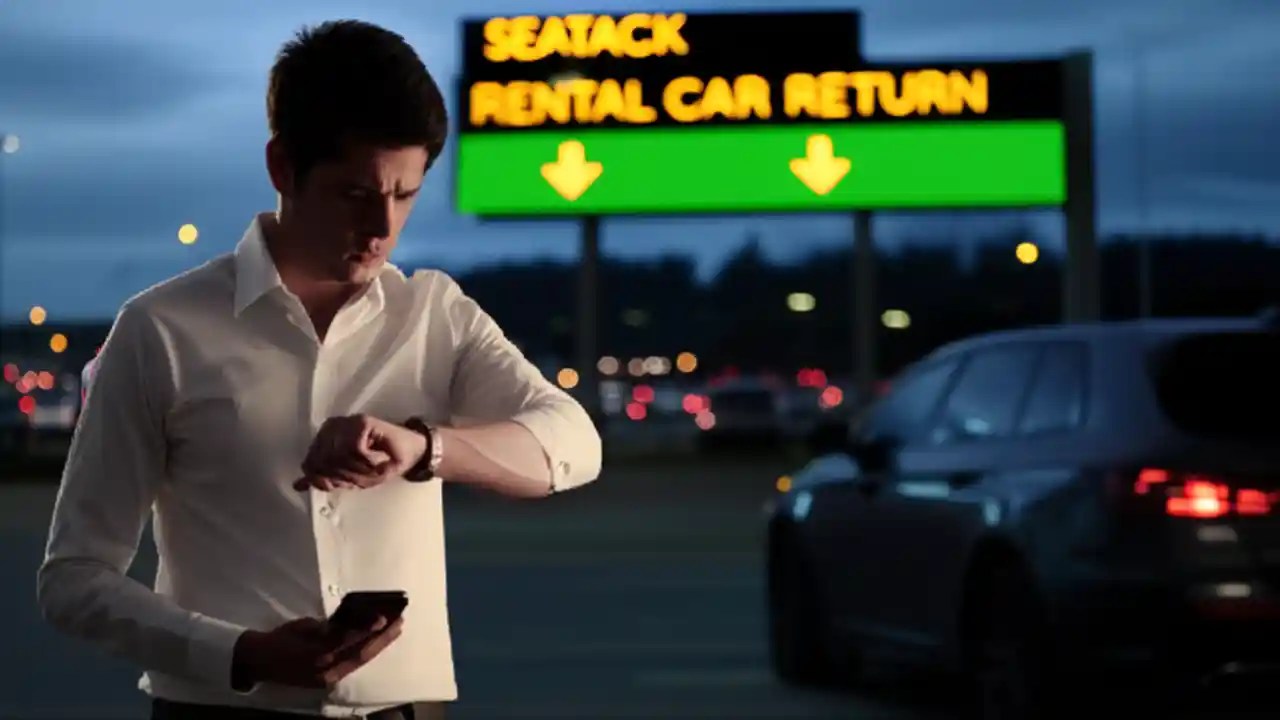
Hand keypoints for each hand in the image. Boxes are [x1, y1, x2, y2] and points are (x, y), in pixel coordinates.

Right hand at [231, 615, 404, 689]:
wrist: (260, 662)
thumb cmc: (282, 638)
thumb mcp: (303, 626)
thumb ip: (326, 627)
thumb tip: (348, 624)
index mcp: (316, 652)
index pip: (348, 639)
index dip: (367, 629)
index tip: (384, 618)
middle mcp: (325, 668)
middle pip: (360, 653)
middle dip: (382, 638)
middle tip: (399, 622)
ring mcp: (327, 678)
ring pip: (359, 662)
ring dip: (378, 647)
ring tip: (395, 631)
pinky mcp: (327, 682)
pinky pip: (351, 667)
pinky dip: (366, 655)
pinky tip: (377, 645)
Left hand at [293, 414, 426, 491]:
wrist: (412, 451)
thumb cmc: (382, 463)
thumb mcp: (349, 475)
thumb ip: (324, 478)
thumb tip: (297, 485)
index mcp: (324, 438)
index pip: (310, 462)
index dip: (323, 479)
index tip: (339, 485)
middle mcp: (332, 427)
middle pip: (323, 461)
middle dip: (343, 477)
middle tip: (360, 479)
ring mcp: (348, 423)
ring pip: (338, 456)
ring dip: (357, 471)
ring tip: (370, 471)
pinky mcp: (363, 423)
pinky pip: (354, 450)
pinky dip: (366, 462)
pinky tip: (376, 461)